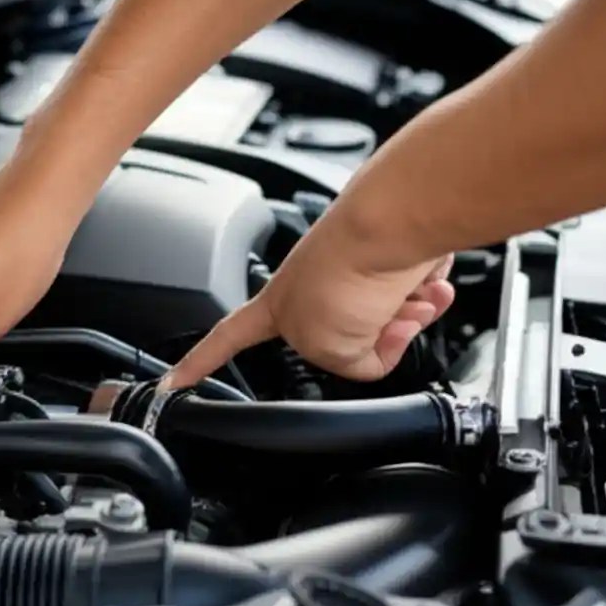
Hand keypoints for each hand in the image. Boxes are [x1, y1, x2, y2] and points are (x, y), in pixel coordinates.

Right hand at [160, 213, 454, 390]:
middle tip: (379, 324)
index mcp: (276, 309)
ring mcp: (349, 276)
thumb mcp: (329, 346)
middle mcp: (309, 292)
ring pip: (386, 326)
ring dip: (406, 318)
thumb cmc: (351, 264)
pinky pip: (415, 301)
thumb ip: (346, 364)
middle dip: (373, 341)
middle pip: (342, 345)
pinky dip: (428, 297)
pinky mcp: (389, 263)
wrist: (396, 222)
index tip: (175, 382)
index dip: (201, 363)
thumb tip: (382, 343)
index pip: (227, 342)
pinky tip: (429, 288)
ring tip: (408, 299)